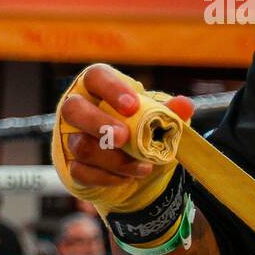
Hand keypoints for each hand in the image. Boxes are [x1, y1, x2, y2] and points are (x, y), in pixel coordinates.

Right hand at [53, 64, 193, 214]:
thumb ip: (170, 111)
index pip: (96, 77)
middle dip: (99, 124)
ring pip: (80, 145)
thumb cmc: (140, 126)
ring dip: (113, 159)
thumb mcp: (158, 117)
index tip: (132, 106)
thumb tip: (184, 105)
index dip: (112, 89)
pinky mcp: (70, 163)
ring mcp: (70, 136)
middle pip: (73, 109)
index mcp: (98, 86)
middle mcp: (77, 107)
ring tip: (143, 167)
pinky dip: (107, 177)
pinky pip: (81, 171)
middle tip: (124, 138)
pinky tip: (126, 178)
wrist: (130, 160)